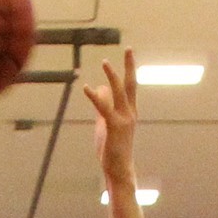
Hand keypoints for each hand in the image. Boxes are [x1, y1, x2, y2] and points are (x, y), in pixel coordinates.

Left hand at [83, 48, 137, 189]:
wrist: (119, 170)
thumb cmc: (113, 149)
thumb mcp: (106, 122)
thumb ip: (104, 105)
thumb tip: (101, 88)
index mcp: (130, 112)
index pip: (131, 86)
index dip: (130, 69)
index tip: (128, 53)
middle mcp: (130, 113)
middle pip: (130, 84)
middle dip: (130, 66)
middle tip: (128, 48)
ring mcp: (124, 119)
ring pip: (119, 93)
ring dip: (112, 76)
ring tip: (106, 62)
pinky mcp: (114, 127)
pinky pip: (104, 108)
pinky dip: (95, 97)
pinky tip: (87, 88)